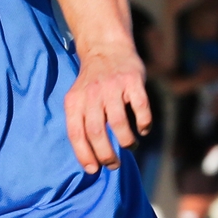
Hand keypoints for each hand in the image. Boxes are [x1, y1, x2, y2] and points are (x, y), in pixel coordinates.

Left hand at [64, 42, 150, 173]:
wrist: (106, 47)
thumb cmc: (92, 83)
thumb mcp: (78, 99)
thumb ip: (81, 123)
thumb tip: (90, 161)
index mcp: (74, 101)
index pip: (76, 133)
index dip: (84, 155)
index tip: (93, 170)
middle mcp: (92, 94)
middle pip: (96, 132)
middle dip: (106, 155)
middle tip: (113, 165)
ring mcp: (112, 86)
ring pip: (118, 122)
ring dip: (126, 141)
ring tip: (130, 147)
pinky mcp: (133, 80)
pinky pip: (140, 107)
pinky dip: (143, 123)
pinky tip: (143, 130)